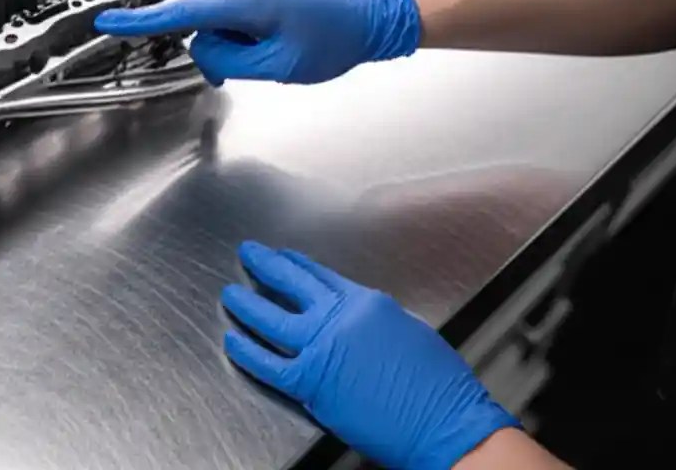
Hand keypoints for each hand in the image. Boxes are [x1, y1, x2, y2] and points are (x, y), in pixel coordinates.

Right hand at [93, 0, 420, 84]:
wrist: (371, 18)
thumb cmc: (333, 42)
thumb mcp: (276, 68)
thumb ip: (228, 61)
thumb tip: (204, 51)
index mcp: (248, 1)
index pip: (181, 14)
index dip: (140, 21)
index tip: (108, 21)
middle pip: (204, 24)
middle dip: (221, 48)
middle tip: (259, 63)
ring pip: (220, 21)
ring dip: (237, 41)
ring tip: (277, 49)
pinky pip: (234, 12)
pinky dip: (244, 31)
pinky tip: (276, 39)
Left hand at [222, 241, 518, 469]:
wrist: (445, 421)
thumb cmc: (438, 385)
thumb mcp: (407, 330)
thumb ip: (371, 318)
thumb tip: (352, 316)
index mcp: (366, 302)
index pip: (319, 275)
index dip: (295, 264)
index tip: (280, 256)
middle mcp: (340, 318)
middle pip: (291, 284)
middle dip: (265, 265)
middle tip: (248, 253)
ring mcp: (323, 348)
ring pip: (271, 319)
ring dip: (247, 304)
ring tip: (231, 294)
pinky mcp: (312, 382)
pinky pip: (268, 363)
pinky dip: (247, 351)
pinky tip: (233, 341)